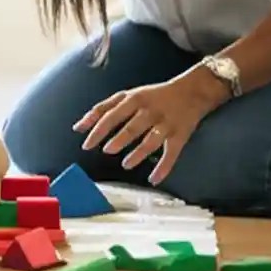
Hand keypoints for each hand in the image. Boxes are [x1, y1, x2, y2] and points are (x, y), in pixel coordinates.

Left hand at [73, 67, 229, 184]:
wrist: (192, 91)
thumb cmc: (153, 96)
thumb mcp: (128, 96)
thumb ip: (104, 109)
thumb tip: (78, 126)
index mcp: (134, 99)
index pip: (112, 114)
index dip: (98, 128)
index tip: (86, 143)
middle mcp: (149, 111)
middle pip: (132, 126)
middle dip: (119, 139)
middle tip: (106, 150)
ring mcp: (166, 123)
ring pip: (151, 140)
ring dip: (138, 153)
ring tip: (126, 164)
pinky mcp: (180, 135)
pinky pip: (172, 153)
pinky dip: (163, 168)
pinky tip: (153, 179)